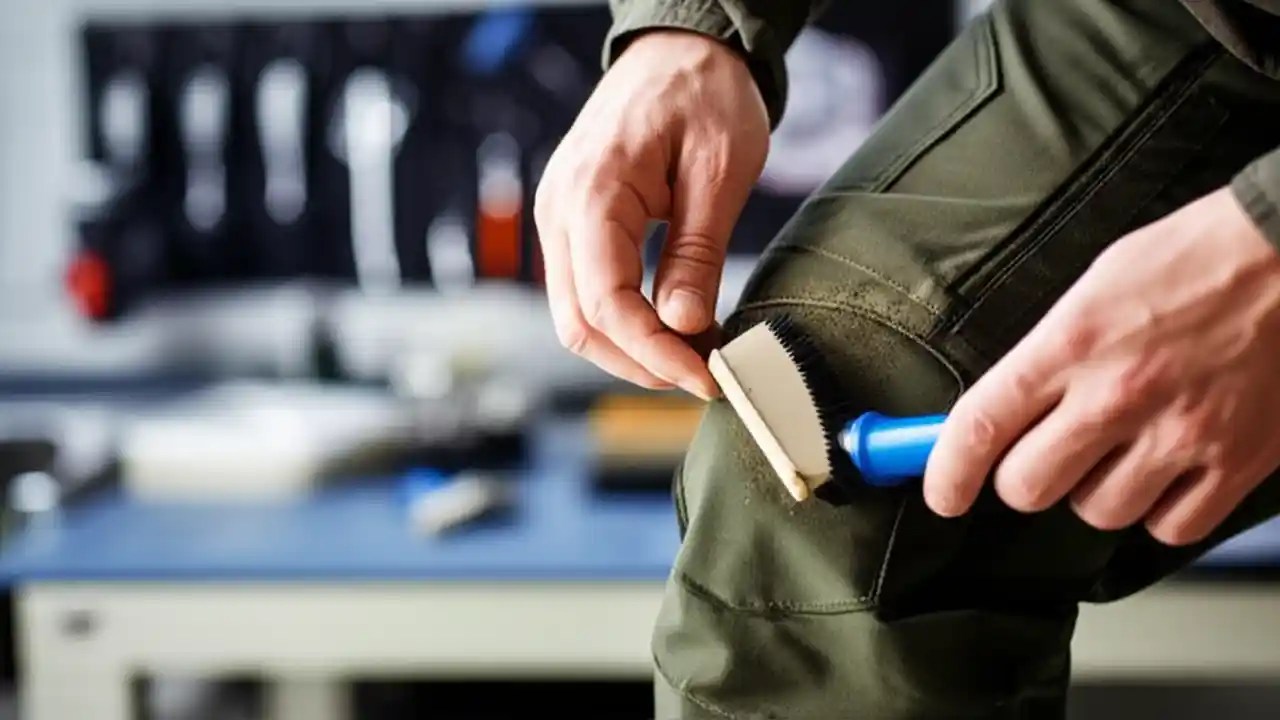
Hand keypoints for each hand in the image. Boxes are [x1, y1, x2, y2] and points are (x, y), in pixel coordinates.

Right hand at [533, 30, 769, 398]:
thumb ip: (696, 252)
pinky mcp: (573, 226)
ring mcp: (558, 219)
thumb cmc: (705, 95)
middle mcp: (558, 211)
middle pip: (581, 325)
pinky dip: (626, 323)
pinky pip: (587, 292)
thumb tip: (684, 326)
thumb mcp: (719, 171)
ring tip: (695, 356)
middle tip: (704, 377)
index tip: (707, 377)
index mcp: (591, 193)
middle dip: (641, 364)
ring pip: (578, 318)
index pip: (606, 303)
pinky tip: (674, 328)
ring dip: (633, 351)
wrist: (680, 49)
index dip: (655, 353)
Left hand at [924, 187, 1279, 545]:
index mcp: (1072, 343)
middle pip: (1028, 487)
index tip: (944, 492)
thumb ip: (1045, 354)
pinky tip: (1166, 472)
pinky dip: (1160, 510)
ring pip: (1097, 512)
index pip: (981, 426)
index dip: (948, 472)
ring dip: (1096, 490)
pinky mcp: (1237, 462)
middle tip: (1044, 455)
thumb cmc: (1194, 259)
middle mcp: (1119, 395)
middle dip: (1024, 478)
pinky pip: (1169, 527)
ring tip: (1120, 448)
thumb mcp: (1094, 287)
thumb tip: (1002, 410)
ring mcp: (1180, 434)